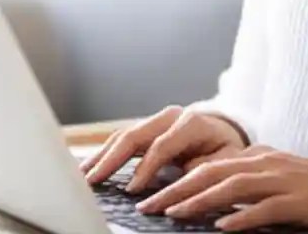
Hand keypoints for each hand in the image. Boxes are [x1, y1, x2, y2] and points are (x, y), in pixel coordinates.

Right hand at [79, 105, 246, 191]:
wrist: (226, 130)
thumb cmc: (226, 148)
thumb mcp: (225, 160)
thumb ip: (205, 170)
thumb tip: (182, 185)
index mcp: (192, 123)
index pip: (162, 145)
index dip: (145, 168)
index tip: (131, 190)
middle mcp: (170, 116)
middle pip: (134, 135)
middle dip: (111, 159)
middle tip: (92, 181)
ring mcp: (156, 120)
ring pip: (123, 135)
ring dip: (101, 156)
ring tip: (82, 176)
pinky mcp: (146, 128)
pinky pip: (122, 139)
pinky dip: (104, 153)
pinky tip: (89, 167)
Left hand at [136, 145, 307, 231]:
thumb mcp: (271, 176)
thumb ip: (242, 179)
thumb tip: (207, 189)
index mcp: (255, 156)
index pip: (207, 165)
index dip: (176, 180)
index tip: (151, 195)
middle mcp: (264, 163)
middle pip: (212, 173)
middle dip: (177, 190)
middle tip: (149, 206)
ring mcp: (280, 181)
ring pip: (232, 186)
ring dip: (200, 201)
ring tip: (175, 214)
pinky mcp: (296, 201)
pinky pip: (265, 208)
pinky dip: (242, 217)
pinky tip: (223, 226)